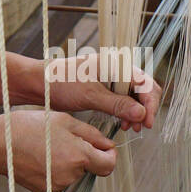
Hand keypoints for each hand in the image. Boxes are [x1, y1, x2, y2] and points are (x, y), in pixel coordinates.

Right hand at [0, 110, 116, 191]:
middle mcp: (71, 174)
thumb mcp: (64, 121)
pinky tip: (41, 157)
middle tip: (64, 138)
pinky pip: (60, 179)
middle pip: (89, 167)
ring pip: (74, 173)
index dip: (109, 155)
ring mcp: (58, 185)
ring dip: (68, 161)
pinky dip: (56, 169)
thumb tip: (107, 144)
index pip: (109, 165)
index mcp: (79, 156)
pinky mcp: (46, 191)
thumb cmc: (27, 128)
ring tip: (48, 146)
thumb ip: (91, 134)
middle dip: (83, 154)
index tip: (104, 149)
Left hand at [44, 56, 162, 132]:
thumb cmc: (61, 83)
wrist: (40, 83)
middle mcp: (118, 68)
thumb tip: (141, 114)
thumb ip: (117, 104)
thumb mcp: (90, 96)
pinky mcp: (106, 88)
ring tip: (128, 128)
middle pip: (144, 89)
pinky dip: (126, 112)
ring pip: (135, 96)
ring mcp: (113, 78)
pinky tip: (122, 123)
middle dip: (145, 109)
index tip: (147, 123)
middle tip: (139, 128)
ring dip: (136, 113)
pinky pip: (124, 100)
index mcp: (117, 63)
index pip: (146, 83)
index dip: (150, 104)